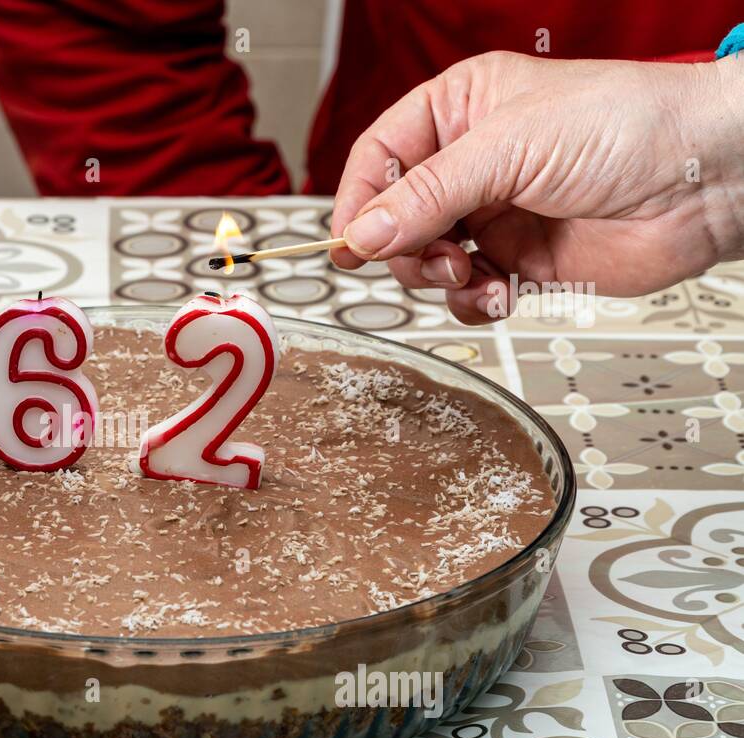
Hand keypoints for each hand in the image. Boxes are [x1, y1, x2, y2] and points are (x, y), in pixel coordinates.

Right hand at [330, 51, 743, 323]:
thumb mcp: (509, 147)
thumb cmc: (629, 125)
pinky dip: (476, 303)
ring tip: (472, 274)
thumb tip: (361, 234)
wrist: (710, 178)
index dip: (358, 201)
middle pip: (394, 218)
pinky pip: (470, 294)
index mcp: (460, 111)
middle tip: (434, 258)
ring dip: (440, 279)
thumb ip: (428, 195)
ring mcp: (496, 215)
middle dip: (405, 247)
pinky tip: (502, 293)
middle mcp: (472, 164)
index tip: (351, 242)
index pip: (379, 158)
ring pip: (426, 261)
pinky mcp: (523, 262)